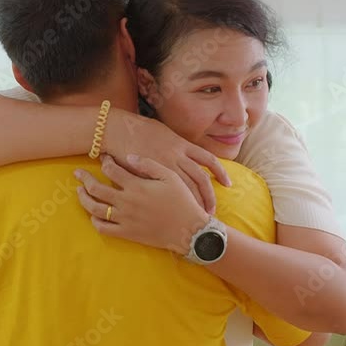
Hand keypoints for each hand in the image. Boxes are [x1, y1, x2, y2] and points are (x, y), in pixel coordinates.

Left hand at [74, 154, 209, 254]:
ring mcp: (124, 219)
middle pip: (96, 188)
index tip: (103, 158)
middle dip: (84, 178)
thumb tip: (128, 157)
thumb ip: (148, 165)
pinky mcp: (127, 233)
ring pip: (95, 209)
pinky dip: (95, 221)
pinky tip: (93, 215)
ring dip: (84, 199)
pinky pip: (103, 228)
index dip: (105, 161)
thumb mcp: (170, 177)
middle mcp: (126, 202)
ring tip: (79, 192)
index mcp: (137, 186)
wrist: (189, 230)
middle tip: (77, 173)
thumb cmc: (182, 201)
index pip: (111, 170)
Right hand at [104, 109, 229, 213]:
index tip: (228, 185)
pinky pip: (166, 192)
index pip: (209, 160)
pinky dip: (174, 203)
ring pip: (187, 188)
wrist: (118, 130)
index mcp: (182, 144)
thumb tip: (184, 152)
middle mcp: (177, 156)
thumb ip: (176, 144)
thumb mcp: (163, 132)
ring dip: (195, 203)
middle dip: (209, 197)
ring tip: (198, 216)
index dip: (220, 172)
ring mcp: (164, 166)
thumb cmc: (139, 130)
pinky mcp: (149, 175)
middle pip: (201, 179)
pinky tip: (175, 213)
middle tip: (211, 211)